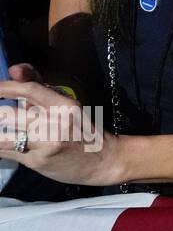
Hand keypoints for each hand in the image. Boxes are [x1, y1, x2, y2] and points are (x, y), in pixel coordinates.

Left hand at [0, 66, 119, 185]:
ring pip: (2, 137)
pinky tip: (4, 147)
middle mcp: (56, 122)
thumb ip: (39, 87)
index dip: (4, 87)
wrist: (104, 161)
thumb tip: (14, 70)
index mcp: (65, 105)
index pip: (29, 89)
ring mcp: (46, 143)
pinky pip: (6, 153)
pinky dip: (0, 148)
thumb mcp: (67, 106)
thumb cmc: (83, 131)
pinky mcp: (37, 161)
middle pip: (8, 114)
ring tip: (1, 133)